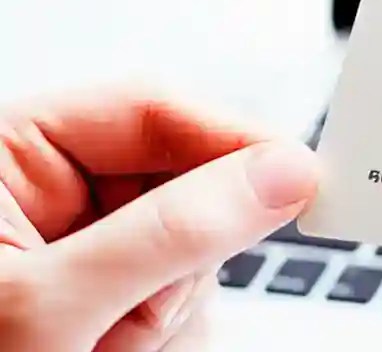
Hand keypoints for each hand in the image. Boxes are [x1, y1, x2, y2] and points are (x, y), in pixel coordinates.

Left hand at [0, 92, 319, 351]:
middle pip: (186, 187)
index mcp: (11, 156)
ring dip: (166, 315)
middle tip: (135, 314)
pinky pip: (184, 302)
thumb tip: (279, 173)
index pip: (151, 111)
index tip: (296, 175)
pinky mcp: (108, 300)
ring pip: (194, 255)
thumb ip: (172, 233)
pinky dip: (164, 338)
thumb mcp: (52, 306)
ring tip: (98, 351)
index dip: (230, 139)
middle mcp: (50, 195)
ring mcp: (85, 251)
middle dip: (179, 262)